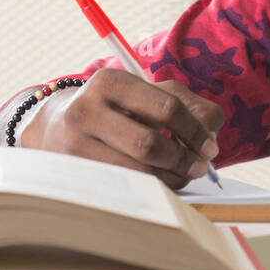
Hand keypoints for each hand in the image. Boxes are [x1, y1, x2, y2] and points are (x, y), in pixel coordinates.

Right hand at [20, 68, 223, 189]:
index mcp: (111, 82)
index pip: (166, 108)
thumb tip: (211, 134)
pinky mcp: (74, 171)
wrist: (58, 124)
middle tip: (200, 168)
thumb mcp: (150, 94)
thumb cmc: (118, 108)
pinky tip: (160, 182)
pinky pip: (123, 186)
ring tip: (183, 176)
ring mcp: (75, 143)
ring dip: (169, 179)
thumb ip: (189, 105)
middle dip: (182, 160)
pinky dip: (150, 188)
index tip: (210, 148)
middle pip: (148, 144)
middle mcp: (87, 110)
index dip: (194, 132)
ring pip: (135, 172)